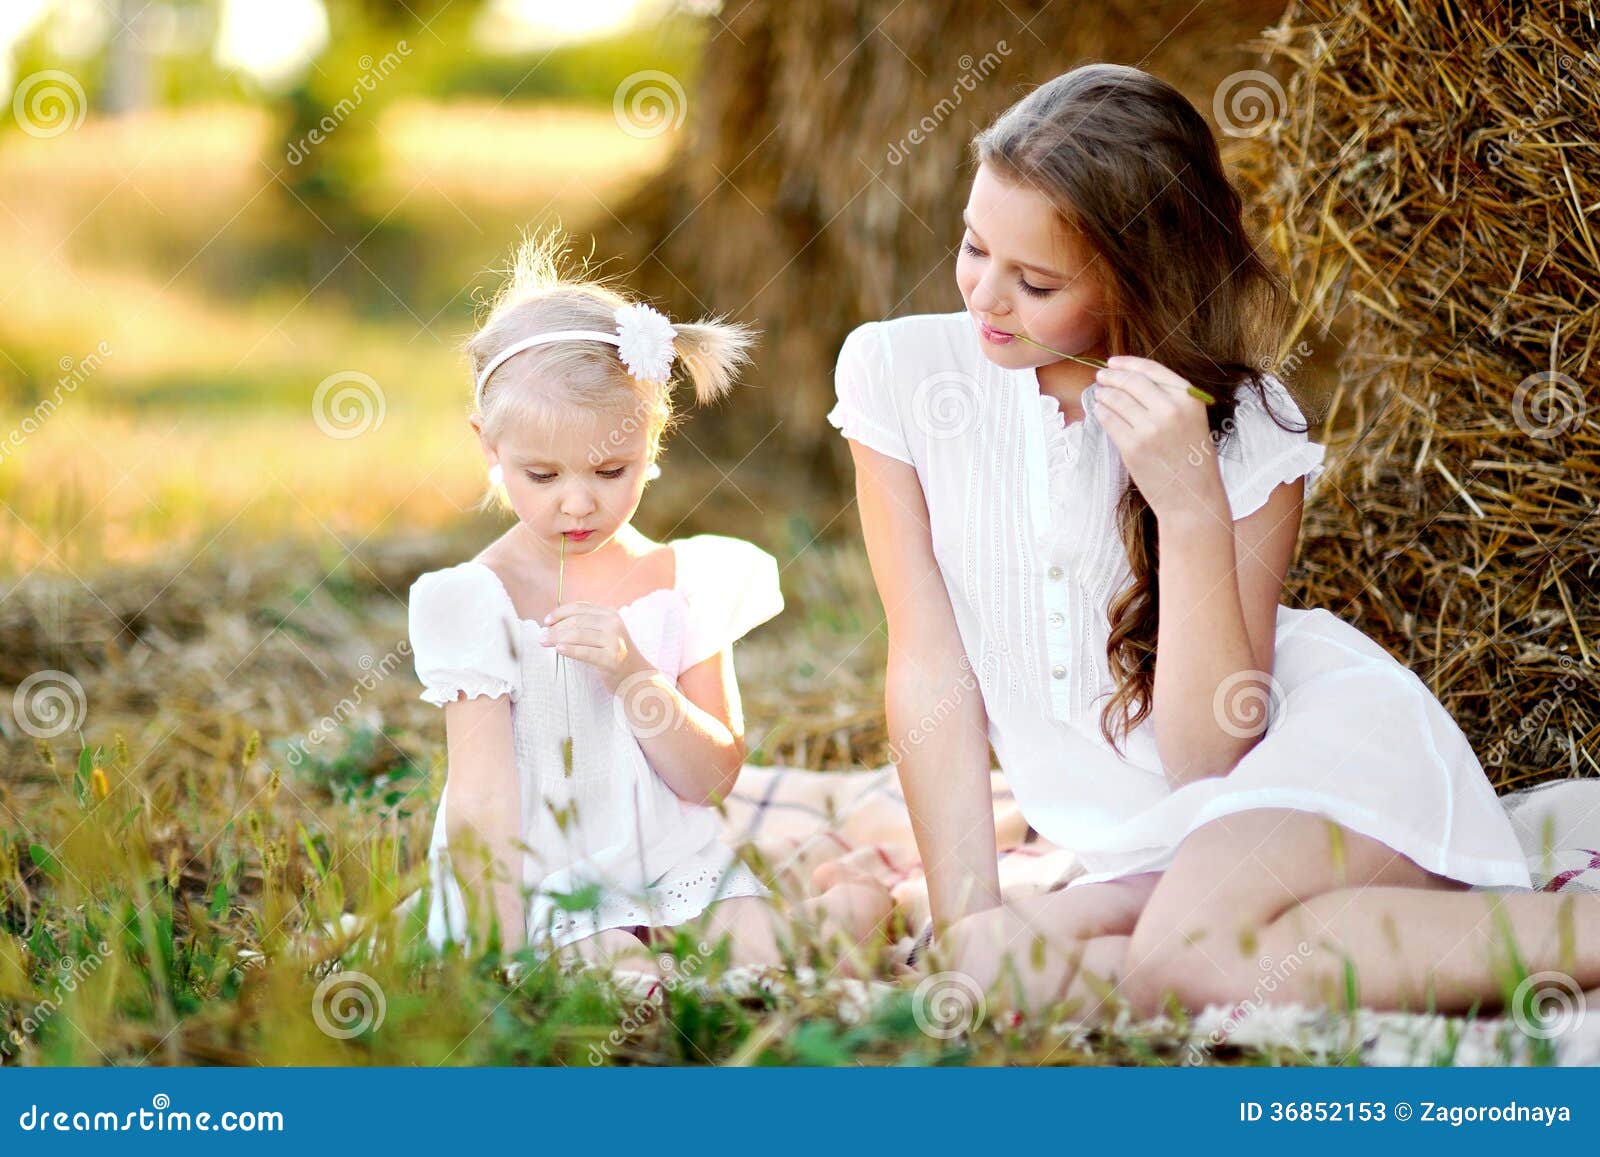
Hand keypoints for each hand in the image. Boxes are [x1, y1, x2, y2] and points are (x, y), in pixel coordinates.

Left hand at [539, 601, 653, 694]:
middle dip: (555, 628)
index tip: (546, 621)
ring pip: (578, 635)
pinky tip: (559, 650)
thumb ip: (586, 624)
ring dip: (557, 638)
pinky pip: (586, 652)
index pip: (580, 608)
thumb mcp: (604, 633)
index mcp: (610, 614)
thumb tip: (553, 623)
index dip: (560, 613)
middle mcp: (613, 624)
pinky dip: (570, 650)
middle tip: (541, 636)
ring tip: (544, 642)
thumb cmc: (613, 654)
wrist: (636, 675)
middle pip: (577, 622)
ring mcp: (614, 641)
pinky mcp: (612, 658)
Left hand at [1092, 355, 1225, 522]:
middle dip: (1111, 376)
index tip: (1113, 362)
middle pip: (1131, 382)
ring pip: (1116, 399)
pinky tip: (1100, 411)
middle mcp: (1170, 410)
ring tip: (1100, 393)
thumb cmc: (1192, 460)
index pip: (1152, 370)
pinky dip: (1101, 412)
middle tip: (1101, 376)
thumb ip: (1169, 398)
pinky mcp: (1132, 447)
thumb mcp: (1192, 420)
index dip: (1128, 363)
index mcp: (1189, 399)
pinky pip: (1109, 421)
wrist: (1192, 498)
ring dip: (1103, 394)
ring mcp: (1150, 429)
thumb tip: (1131, 378)